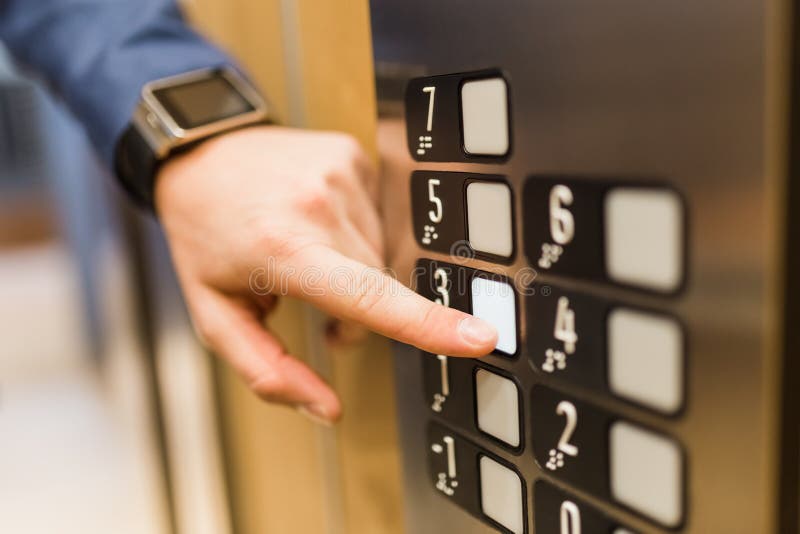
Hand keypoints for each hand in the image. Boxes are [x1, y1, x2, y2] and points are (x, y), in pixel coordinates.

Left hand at [155, 126, 497, 422]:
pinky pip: (377, 217)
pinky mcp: (353, 155)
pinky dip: (356, 232)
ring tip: (310, 252)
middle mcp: (318, 206)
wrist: (199, 155)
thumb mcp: (215, 315)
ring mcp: (341, 174)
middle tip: (312, 300)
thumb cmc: (204, 237)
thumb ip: (267, 371)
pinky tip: (321, 222)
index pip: (368, 297)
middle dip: (355, 308)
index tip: (479, 338)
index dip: (427, 324)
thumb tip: (326, 411)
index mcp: (281, 250)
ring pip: (381, 253)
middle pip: (379, 285)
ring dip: (357, 268)